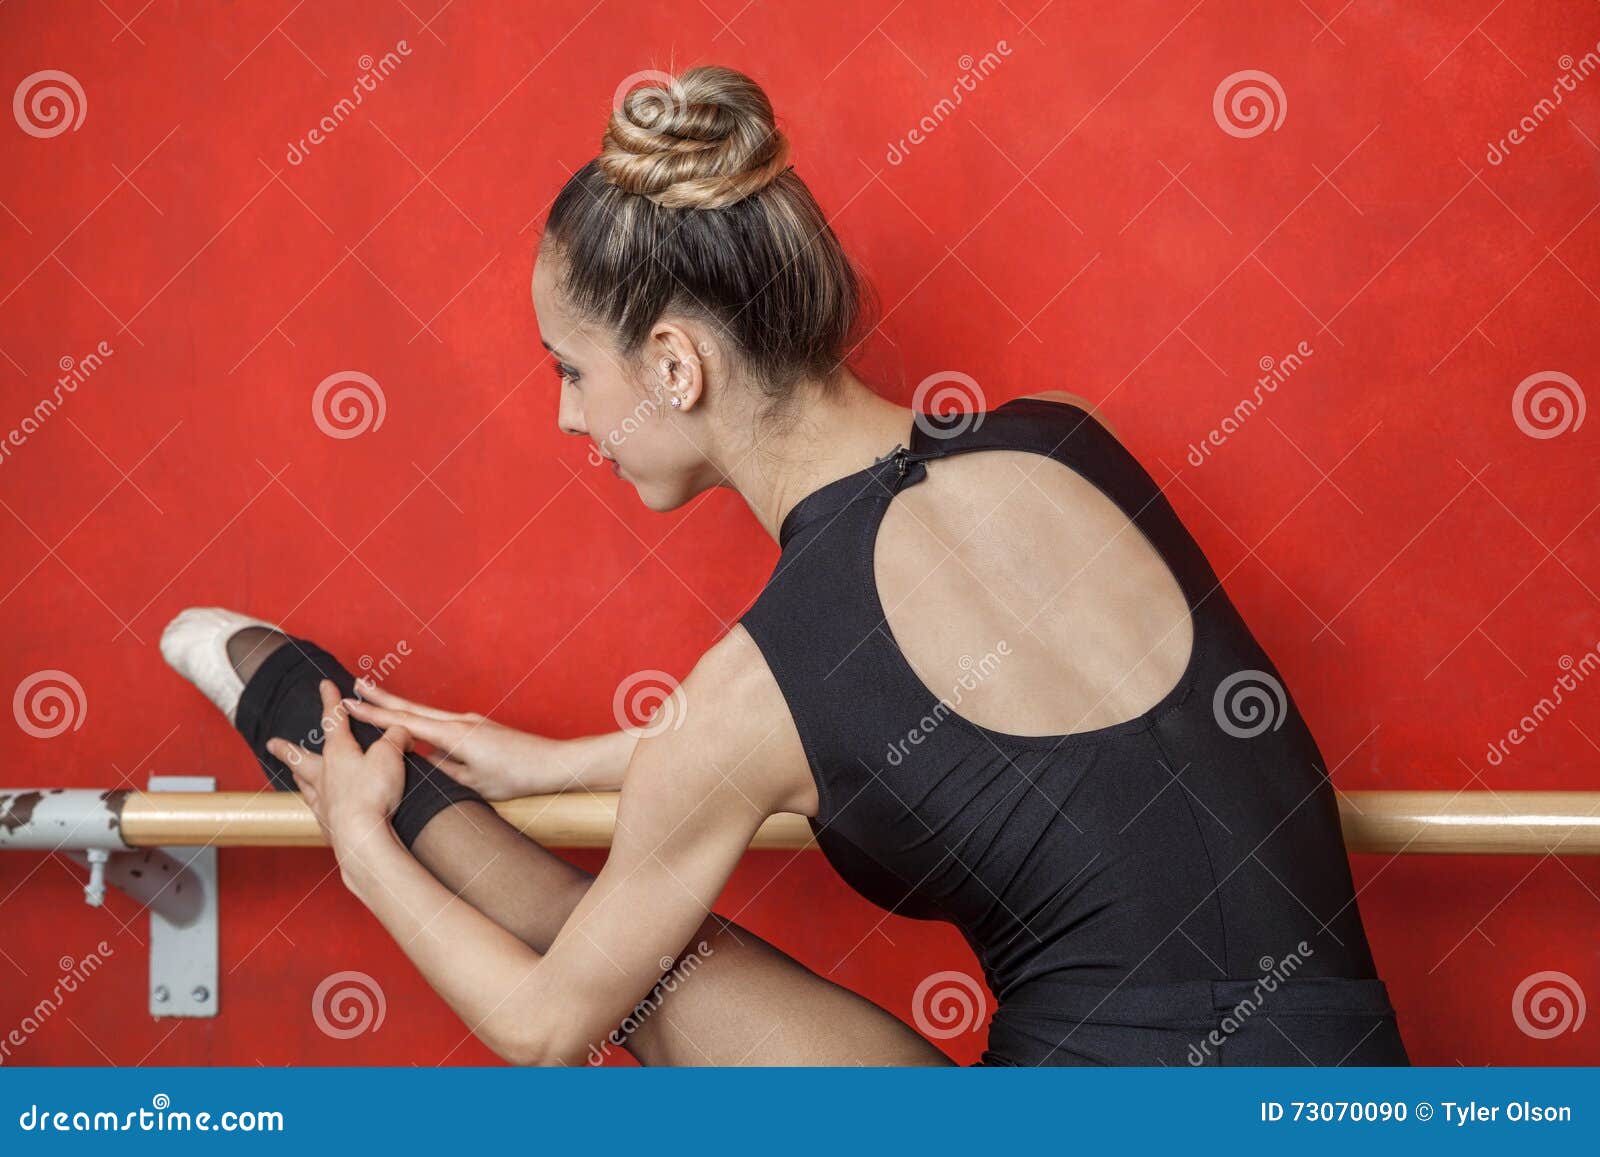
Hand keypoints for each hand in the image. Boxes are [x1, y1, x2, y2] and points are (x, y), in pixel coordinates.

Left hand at [267, 679, 409, 845]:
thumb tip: (400, 731)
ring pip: (305, 785)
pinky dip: (317, 806)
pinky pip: (318, 811)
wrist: (362, 837)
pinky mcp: (330, 826)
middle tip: (272, 743)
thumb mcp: (391, 756)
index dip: (330, 701)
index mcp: (339, 753)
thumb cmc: (373, 794)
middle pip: (301, 758)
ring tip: (293, 772)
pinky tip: (319, 808)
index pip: (333, 721)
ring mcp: (324, 802)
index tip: (324, 685)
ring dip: (298, 776)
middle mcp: (325, 776)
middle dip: (288, 749)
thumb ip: (395, 738)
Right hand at [343, 680, 565, 799]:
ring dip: (399, 706)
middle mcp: (459, 722)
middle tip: (355, 686)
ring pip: (425, 712)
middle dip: (382, 698)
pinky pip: (439, 721)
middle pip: (413, 708)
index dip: (375, 715)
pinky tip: (411, 724)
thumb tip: (418, 761)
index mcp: (454, 735)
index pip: (406, 723)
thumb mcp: (474, 783)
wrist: (551, 762)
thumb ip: (443, 770)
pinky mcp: (476, 727)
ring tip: (375, 698)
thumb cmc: (516, 777)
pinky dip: (418, 718)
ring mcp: (468, 722)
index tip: (350, 705)